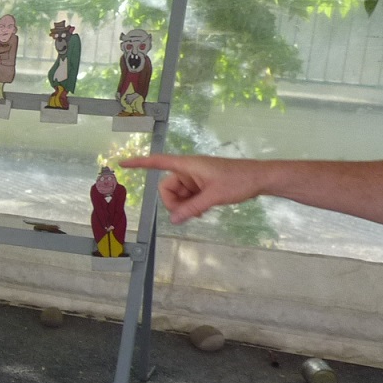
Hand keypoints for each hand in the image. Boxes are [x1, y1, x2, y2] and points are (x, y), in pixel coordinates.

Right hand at [120, 154, 264, 223]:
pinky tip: (203, 211)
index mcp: (187, 165)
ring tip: (201, 212)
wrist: (260, 179)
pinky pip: (188, 197)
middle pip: (167, 187)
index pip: (158, 162)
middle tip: (188, 214)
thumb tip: (173, 220)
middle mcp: (188, 170)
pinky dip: (191, 205)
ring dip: (185, 206)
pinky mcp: (202, 185)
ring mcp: (195, 178)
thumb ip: (192, 208)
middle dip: (173, 203)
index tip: (122, 163)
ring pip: (178, 195)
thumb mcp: (214, 196)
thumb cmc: (238, 181)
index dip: (139, 163)